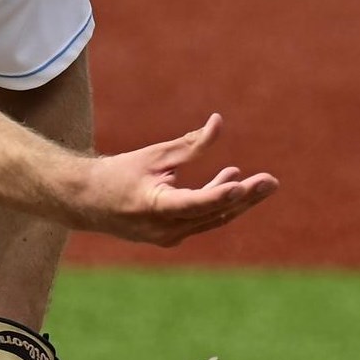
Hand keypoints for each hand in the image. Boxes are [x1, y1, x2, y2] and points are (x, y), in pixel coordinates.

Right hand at [77, 114, 277, 245]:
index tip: (243, 184)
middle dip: (245, 197)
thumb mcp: (155, 155)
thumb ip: (190, 144)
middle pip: (213, 213)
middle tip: (271, 182)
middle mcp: (163, 228)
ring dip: (237, 201)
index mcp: (153, 206)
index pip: (194, 203)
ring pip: (212, 219)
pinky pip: (202, 221)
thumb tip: (218, 123)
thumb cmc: (120, 172)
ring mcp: (169, 237)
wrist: (87, 201)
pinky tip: (231, 182)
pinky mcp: (171, 236)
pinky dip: (218, 204)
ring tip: (263, 183)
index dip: (219, 194)